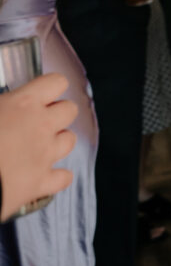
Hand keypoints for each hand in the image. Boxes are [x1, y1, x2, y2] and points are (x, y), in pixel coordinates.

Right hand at [0, 73, 77, 221]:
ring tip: (40, 145)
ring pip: (70, 140)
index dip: (50, 87)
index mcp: (23, 104)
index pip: (56, 82)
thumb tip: (2, 105)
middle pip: (69, 110)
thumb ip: (0, 104)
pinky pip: (64, 177)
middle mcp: (41, 126)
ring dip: (58, 141)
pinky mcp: (42, 183)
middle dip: (58, 113)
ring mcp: (45, 155)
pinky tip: (43, 175)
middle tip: (39, 120)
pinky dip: (57, 177)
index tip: (42, 93)